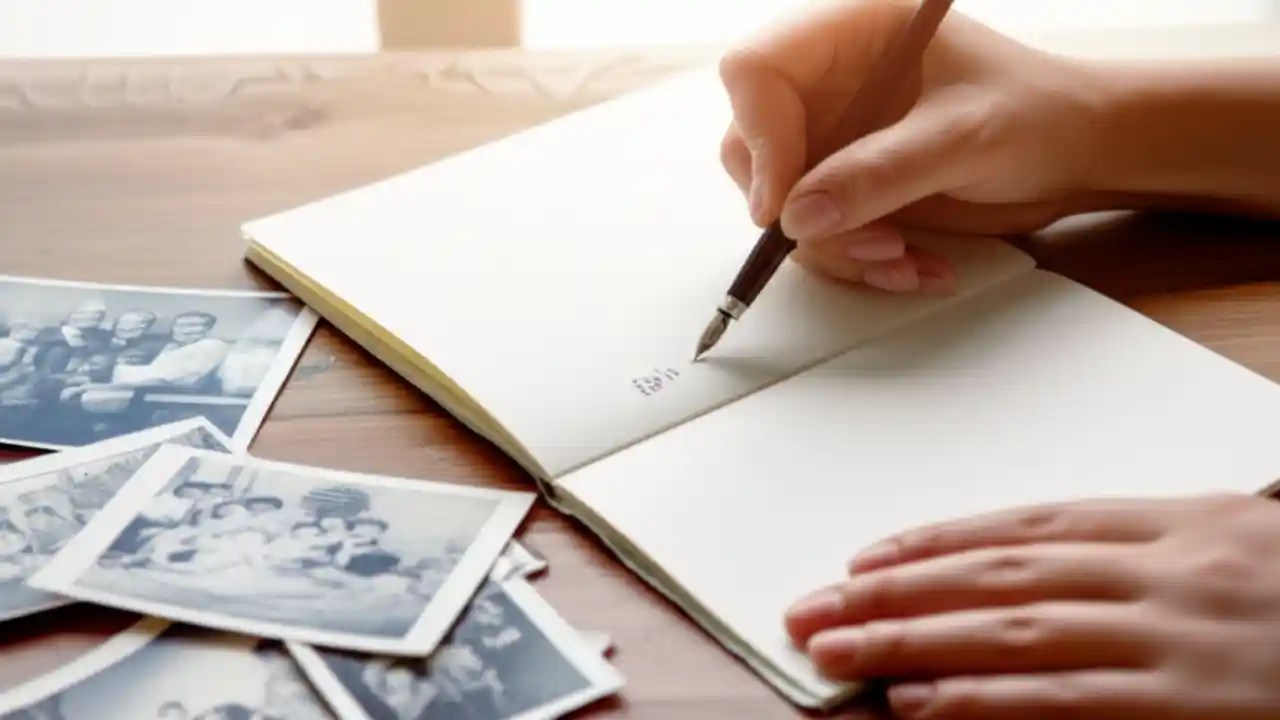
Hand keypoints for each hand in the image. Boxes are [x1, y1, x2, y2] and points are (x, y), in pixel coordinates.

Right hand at [718, 0, 1115, 292]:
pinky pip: (816, 230)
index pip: (756, 70)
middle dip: (802, 209)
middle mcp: (828, 80)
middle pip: (752, 144)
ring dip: (837, 247)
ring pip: (781, 201)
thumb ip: (880, 173)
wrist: (1078, 154)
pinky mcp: (845, 182)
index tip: (784, 205)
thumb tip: (798, 217)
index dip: (759, 135)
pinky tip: (914, 265)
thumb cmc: (1039, 115)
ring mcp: (833, 134)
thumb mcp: (965, 139)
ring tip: (905, 259)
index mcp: (848, 32)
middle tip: (868, 242)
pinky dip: (858, 259)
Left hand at [785, 494, 1279, 718]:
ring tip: (839, 648)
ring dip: (912, 641)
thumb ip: (1144, 552)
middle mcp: (1164, 568)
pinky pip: (1067, 700)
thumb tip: (1037, 570)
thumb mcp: (1239, 544)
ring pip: (1011, 632)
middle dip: (894, 592)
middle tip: (813, 607)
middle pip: (996, 576)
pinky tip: (922, 701)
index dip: (936, 543)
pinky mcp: (1195, 701)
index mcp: (1174, 522)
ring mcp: (1177, 633)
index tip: (868, 558)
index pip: (1024, 528)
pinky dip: (986, 700)